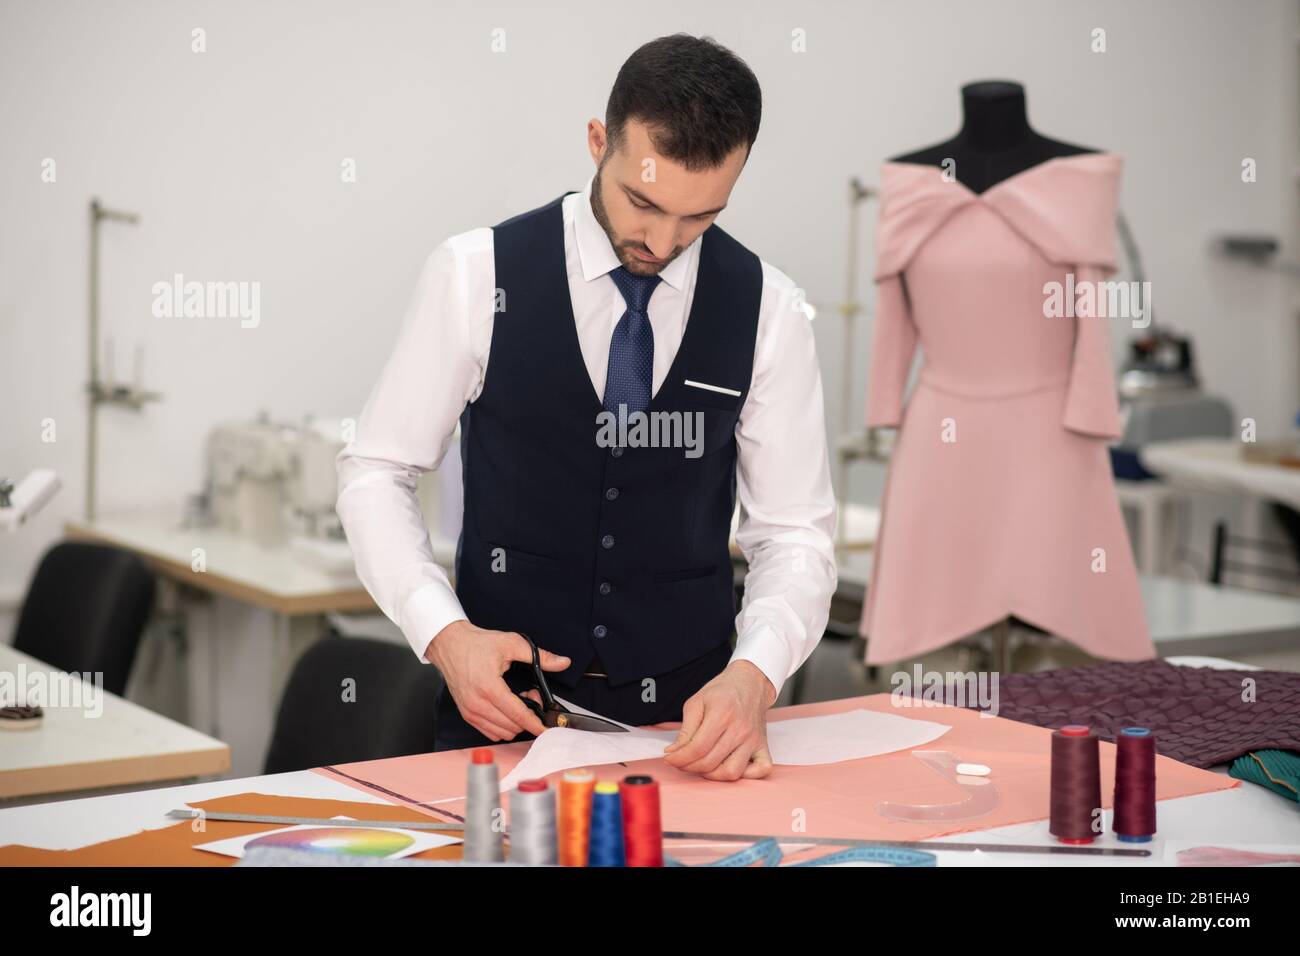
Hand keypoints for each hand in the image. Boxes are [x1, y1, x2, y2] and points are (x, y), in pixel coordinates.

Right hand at [424, 621, 569, 741]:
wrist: (450, 645)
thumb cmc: (476, 644)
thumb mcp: (512, 644)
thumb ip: (540, 656)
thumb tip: (562, 662)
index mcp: (488, 687)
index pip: (517, 714)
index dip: (535, 723)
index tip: (547, 728)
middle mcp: (477, 704)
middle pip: (512, 726)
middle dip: (528, 715)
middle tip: (532, 695)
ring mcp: (470, 711)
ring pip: (502, 732)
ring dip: (516, 721)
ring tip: (519, 700)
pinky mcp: (467, 714)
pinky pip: (491, 732)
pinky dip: (504, 725)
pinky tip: (507, 707)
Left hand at [662, 660, 775, 780]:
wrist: (750, 682)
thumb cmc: (722, 691)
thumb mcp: (696, 702)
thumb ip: (686, 729)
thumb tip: (674, 752)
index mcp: (722, 715)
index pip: (697, 748)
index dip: (679, 759)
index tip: (670, 759)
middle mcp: (740, 729)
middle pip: (711, 762)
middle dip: (689, 767)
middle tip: (682, 761)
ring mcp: (753, 740)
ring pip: (732, 772)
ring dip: (713, 775)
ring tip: (703, 765)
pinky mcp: (763, 746)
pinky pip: (761, 770)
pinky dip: (747, 776)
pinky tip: (731, 766)